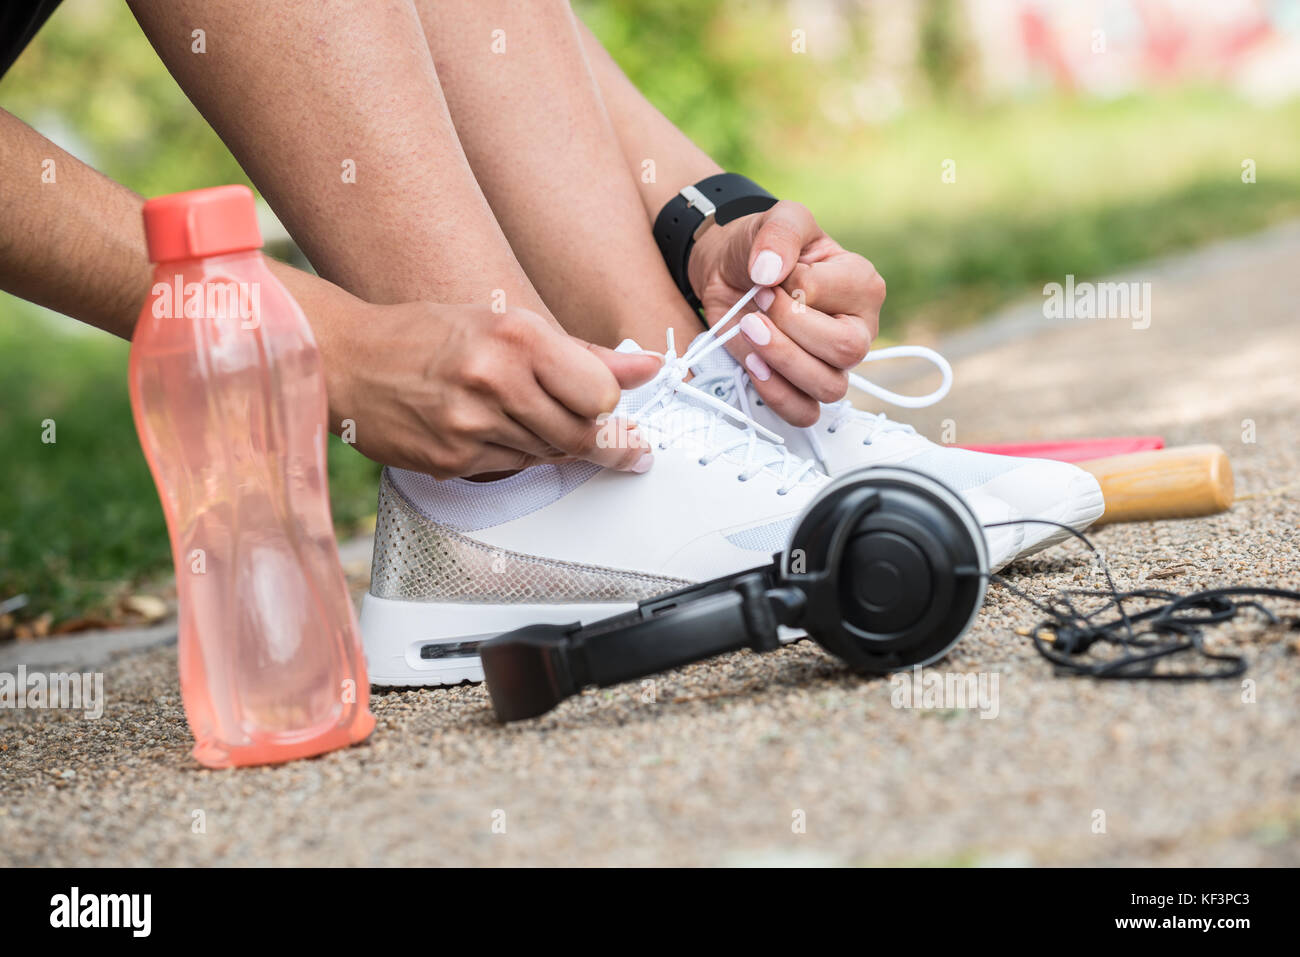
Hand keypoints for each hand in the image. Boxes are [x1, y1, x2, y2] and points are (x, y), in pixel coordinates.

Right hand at [314, 298, 661, 477]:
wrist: (348, 359)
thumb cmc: (426, 335)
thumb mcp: (506, 323)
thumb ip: (583, 352)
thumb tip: (647, 367)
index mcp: (515, 336)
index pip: (600, 393)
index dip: (610, 405)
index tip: (620, 413)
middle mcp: (493, 380)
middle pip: (579, 432)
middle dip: (596, 436)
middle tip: (606, 436)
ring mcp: (470, 425)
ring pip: (548, 455)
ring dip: (551, 443)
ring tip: (523, 415)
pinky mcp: (451, 461)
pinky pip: (511, 470)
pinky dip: (515, 455)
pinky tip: (492, 429)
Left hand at [688, 200, 883, 426]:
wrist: (729, 270)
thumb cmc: (764, 248)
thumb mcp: (777, 219)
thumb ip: (780, 234)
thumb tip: (770, 272)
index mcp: (863, 286)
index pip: (842, 300)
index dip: (796, 291)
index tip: (768, 276)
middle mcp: (858, 329)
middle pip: (845, 350)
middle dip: (790, 328)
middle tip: (758, 303)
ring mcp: (833, 364)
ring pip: (829, 387)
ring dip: (782, 362)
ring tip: (750, 329)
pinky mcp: (803, 388)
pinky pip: (804, 412)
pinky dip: (777, 395)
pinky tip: (753, 365)